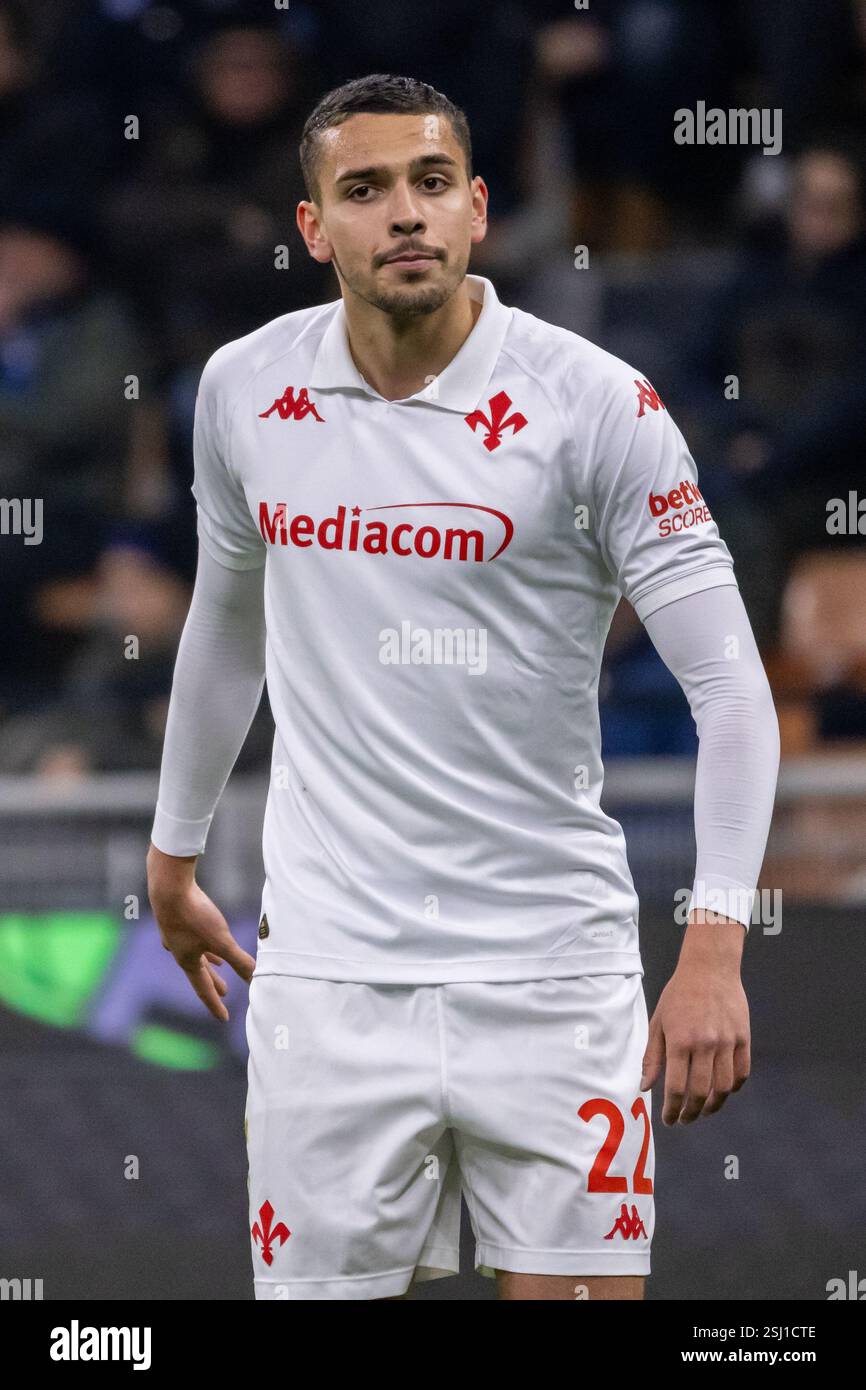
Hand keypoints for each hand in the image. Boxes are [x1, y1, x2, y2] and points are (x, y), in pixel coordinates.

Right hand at [147, 844, 255, 1020]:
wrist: (168, 887)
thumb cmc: (194, 915)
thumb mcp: (222, 940)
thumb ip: (239, 960)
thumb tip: (257, 979)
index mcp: (188, 961)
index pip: (204, 989)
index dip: (215, 1004)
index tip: (224, 1018)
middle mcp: (180, 951)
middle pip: (200, 972)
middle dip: (214, 984)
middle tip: (225, 995)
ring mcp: (177, 935)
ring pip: (197, 954)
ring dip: (210, 963)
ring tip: (219, 967)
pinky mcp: (179, 918)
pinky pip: (194, 937)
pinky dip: (204, 943)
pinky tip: (207, 938)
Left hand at [640, 912, 750, 1123]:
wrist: (709, 968)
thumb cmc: (679, 995)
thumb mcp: (658, 1022)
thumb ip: (652, 1057)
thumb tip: (646, 1087)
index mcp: (680, 1041)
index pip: (676, 1087)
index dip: (672, 1110)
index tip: (670, 1120)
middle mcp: (705, 1044)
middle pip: (701, 1093)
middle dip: (692, 1113)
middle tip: (685, 1120)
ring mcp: (727, 1042)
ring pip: (724, 1087)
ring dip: (713, 1105)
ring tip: (704, 1111)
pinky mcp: (743, 1038)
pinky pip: (742, 1072)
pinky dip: (733, 1088)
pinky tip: (723, 1091)